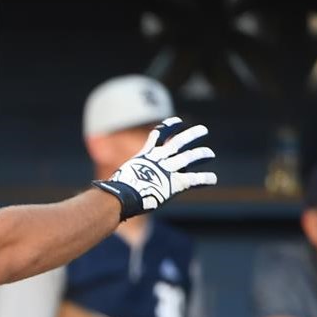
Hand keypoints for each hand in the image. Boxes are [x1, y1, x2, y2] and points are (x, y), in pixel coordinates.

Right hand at [95, 117, 215, 217]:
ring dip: (202, 154)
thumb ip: (120, 180)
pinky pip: (194, 179)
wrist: (121, 196)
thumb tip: (102, 189)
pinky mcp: (175, 183)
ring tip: (211, 153)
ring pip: (190, 157)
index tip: (177, 120)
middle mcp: (159, 158)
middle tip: (203, 130)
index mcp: (146, 154)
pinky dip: (205, 178)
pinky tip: (213, 179)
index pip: (159, 134)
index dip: (169, 126)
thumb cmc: (115, 191)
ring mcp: (168, 169)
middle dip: (192, 135)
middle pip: (179, 142)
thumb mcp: (117, 178)